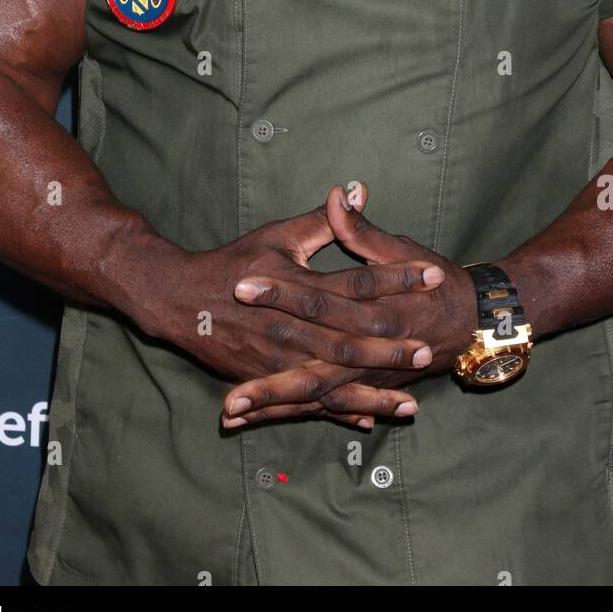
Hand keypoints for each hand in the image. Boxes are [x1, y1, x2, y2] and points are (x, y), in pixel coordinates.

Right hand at [142, 182, 447, 428]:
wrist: (179, 300)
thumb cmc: (235, 263)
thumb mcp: (279, 236)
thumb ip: (323, 220)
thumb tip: (355, 190)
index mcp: (297, 285)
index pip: (358, 280)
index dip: (397, 276)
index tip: (433, 274)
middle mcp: (290, 325)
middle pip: (349, 338)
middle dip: (390, 347)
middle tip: (427, 349)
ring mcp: (278, 358)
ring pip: (332, 380)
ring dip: (370, 392)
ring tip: (411, 404)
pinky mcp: (267, 380)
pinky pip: (307, 402)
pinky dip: (337, 412)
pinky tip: (368, 420)